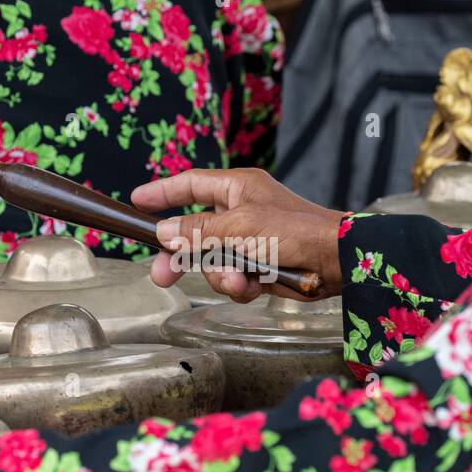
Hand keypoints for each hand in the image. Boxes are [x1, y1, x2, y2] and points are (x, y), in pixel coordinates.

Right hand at [132, 168, 344, 302]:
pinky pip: (232, 279)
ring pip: (212, 263)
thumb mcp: (239, 227)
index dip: (163, 193)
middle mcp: (240, 212)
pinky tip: (254, 286)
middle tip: (160, 276)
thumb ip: (198, 231)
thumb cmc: (294, 231)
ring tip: (239, 279)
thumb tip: (164, 232)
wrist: (335, 262)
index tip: (137, 202)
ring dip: (221, 275)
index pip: (191, 185)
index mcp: (237, 188)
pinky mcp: (259, 267)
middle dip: (181, 258)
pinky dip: (240, 285)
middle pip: (194, 233)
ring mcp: (249, 241)